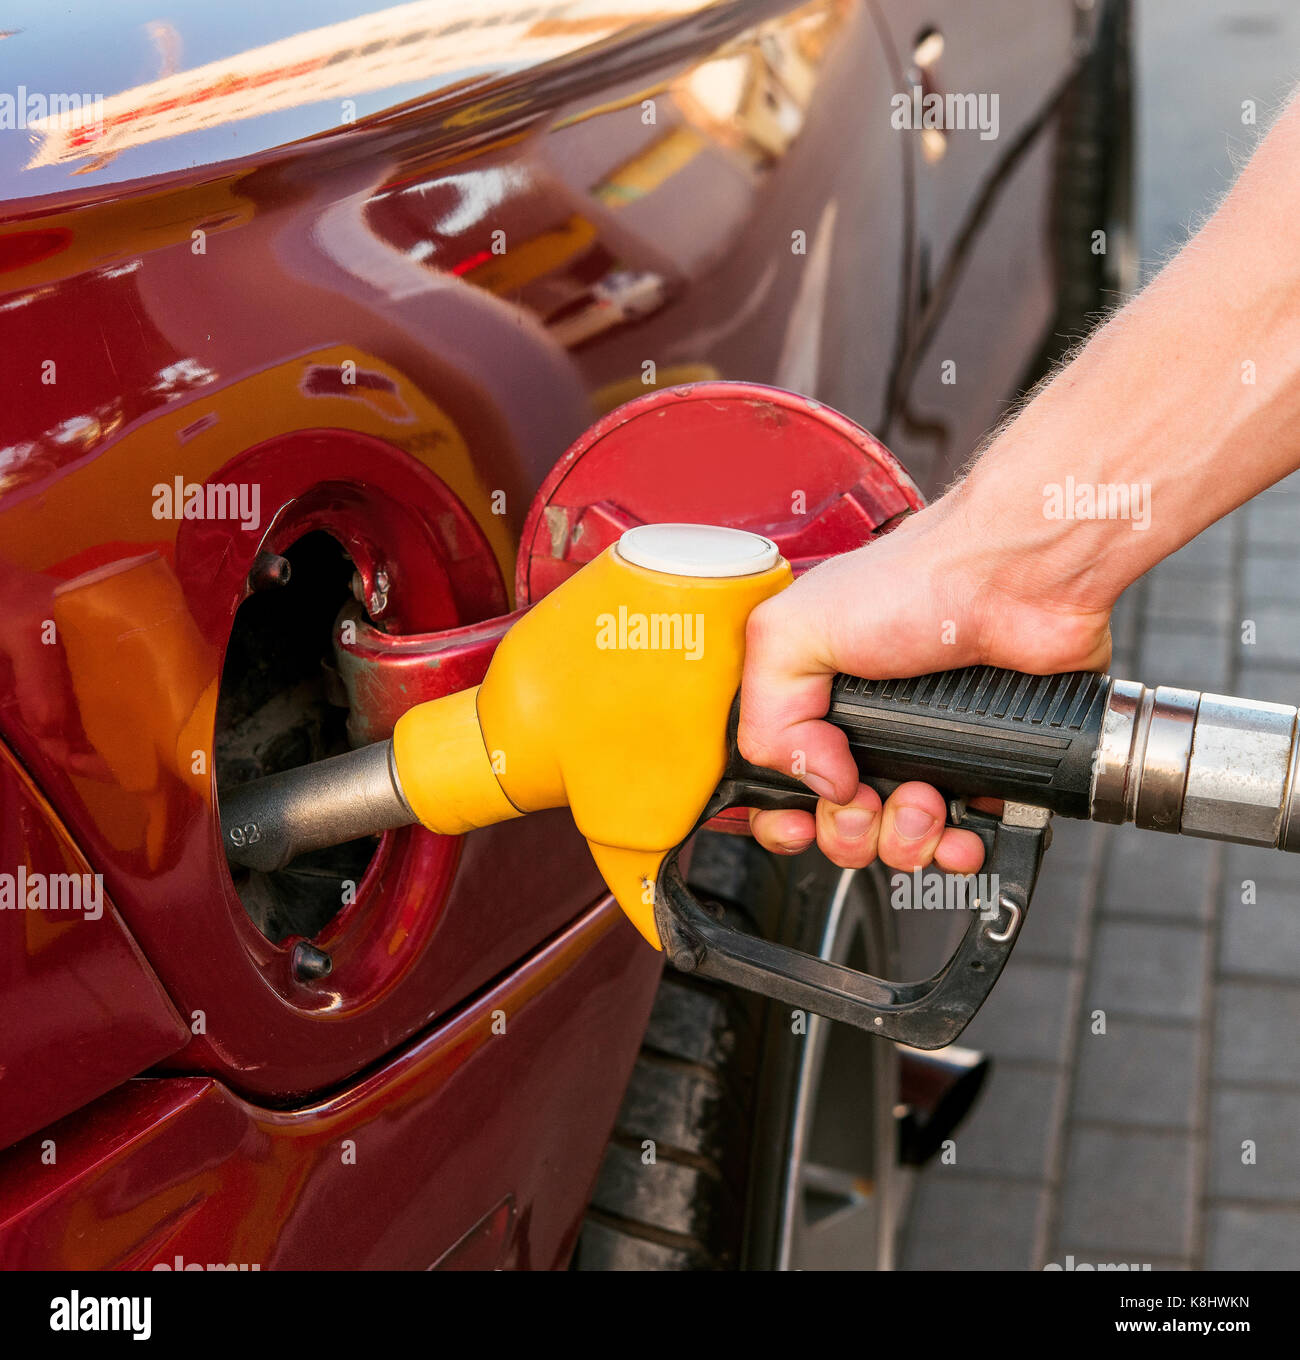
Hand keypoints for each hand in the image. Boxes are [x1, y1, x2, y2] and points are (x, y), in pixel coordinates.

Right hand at [737, 488, 1113, 871]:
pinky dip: (958, 847)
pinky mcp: (982, 766)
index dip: (779, 816)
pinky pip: (962, 837)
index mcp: (811, 698)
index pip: (775, 781)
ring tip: (922, 800)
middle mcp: (862, 728)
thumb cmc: (916, 580)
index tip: (798, 823)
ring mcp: (922, 749)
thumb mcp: (794, 630)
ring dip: (904, 837)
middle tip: (865, 801)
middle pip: (834, 824)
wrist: (1016, 580)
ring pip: (897, 840)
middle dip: (847, 831)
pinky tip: (961, 830)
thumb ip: (766, 713)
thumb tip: (814, 781)